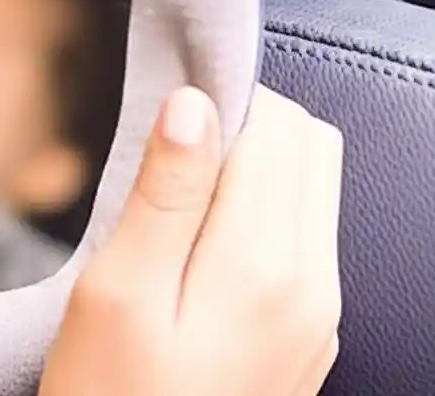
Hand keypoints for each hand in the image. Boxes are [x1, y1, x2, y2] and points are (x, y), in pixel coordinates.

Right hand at [39, 86, 342, 395]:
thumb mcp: (117, 294)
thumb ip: (164, 195)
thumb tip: (193, 102)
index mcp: (264, 266)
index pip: (276, 125)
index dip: (219, 101)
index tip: (164, 123)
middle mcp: (312, 284)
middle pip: (308, 147)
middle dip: (243, 128)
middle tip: (165, 164)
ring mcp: (318, 312)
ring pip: (310, 188)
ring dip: (252, 170)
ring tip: (173, 209)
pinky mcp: (307, 333)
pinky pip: (302, 239)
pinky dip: (260, 216)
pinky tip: (197, 250)